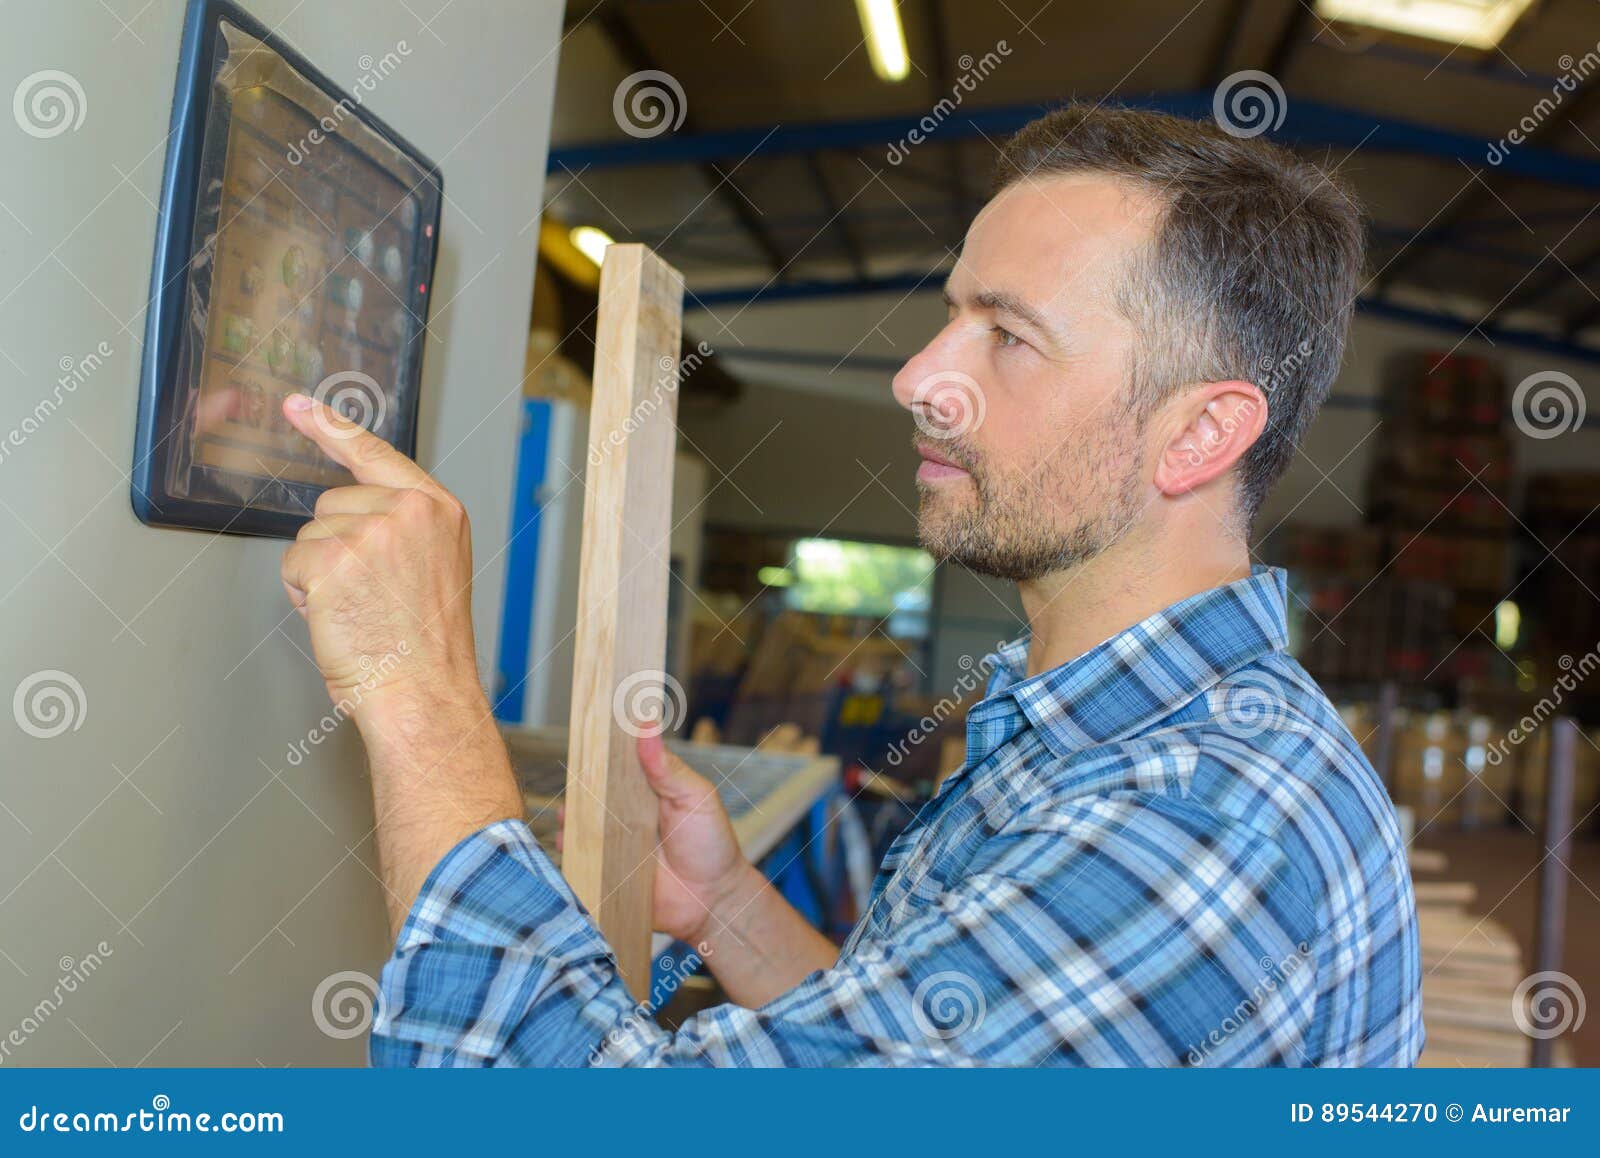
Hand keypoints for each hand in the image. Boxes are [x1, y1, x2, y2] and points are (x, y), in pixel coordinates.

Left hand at [279, 393, 480, 714]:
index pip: (375, 453)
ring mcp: (371, 532)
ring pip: (309, 537)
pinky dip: (306, 596)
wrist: (426, 692)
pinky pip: (294, 566)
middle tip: (370, 595)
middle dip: (336, 546)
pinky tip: (341, 618)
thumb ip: (402, 527)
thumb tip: (350, 510)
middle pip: (332, 502)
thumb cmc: (427, 647)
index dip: (332, 427)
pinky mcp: (333, 560)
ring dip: (321, 575)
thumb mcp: (434, 566)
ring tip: (360, 610)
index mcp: (438, 510)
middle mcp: (408, 512)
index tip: (300, 407)